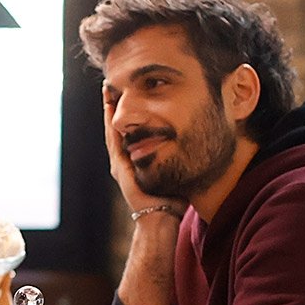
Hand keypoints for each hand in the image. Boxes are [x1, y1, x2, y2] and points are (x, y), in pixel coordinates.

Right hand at [103, 93, 184, 215]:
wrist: (161, 219)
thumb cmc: (172, 200)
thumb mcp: (174, 172)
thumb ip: (177, 158)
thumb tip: (196, 143)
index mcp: (136, 162)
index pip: (129, 132)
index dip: (126, 113)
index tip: (125, 94)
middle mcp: (124, 162)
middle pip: (116, 128)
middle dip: (113, 106)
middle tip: (110, 85)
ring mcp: (120, 165)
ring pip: (112, 131)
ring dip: (109, 110)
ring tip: (107, 90)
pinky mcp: (120, 168)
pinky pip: (114, 140)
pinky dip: (111, 123)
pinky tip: (111, 107)